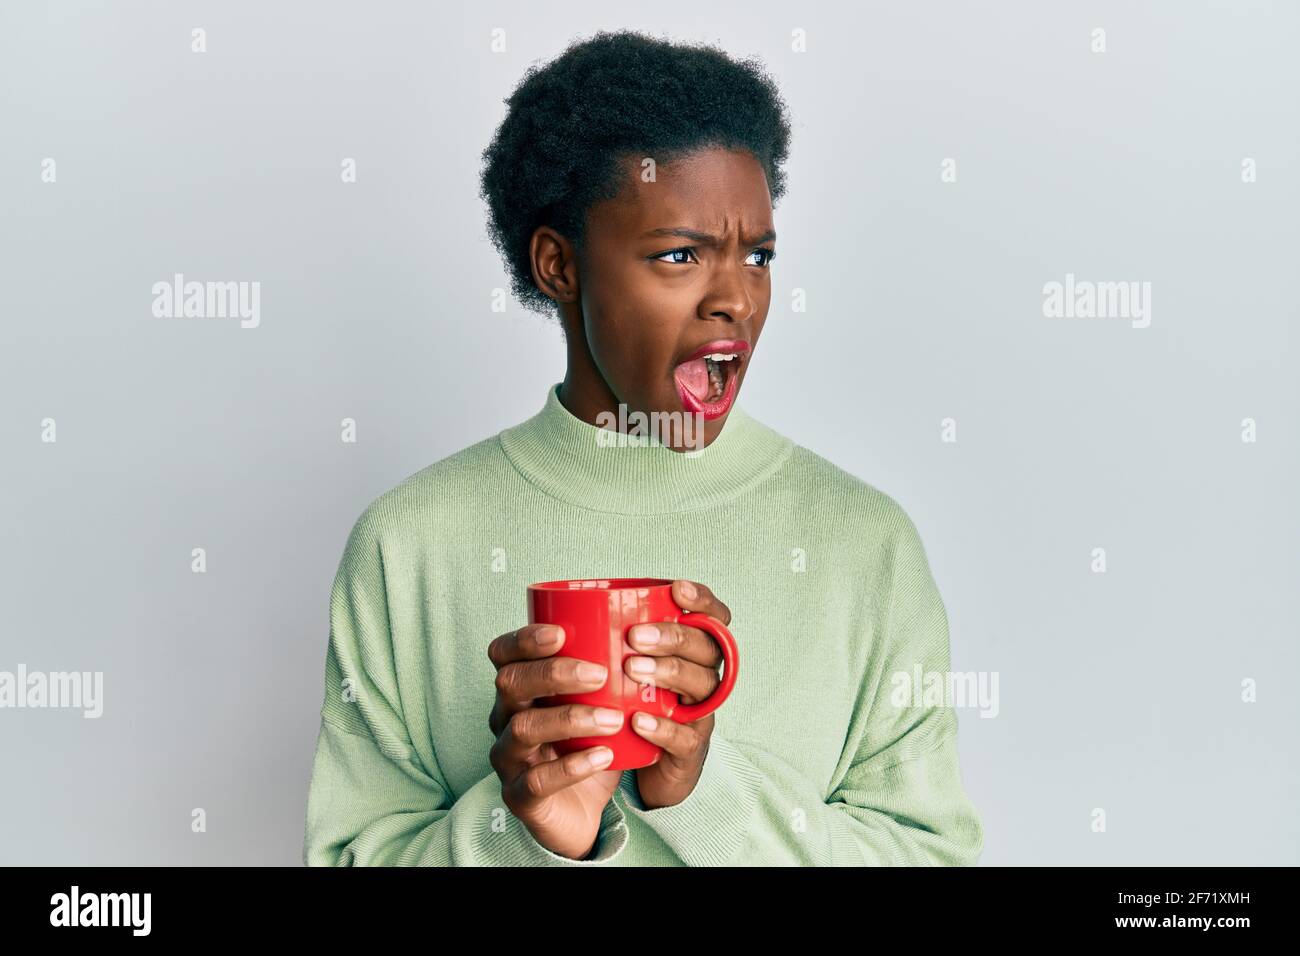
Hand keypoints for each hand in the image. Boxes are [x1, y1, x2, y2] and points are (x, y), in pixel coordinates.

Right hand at [487, 623, 623, 859]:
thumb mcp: (596, 704)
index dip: (524, 639)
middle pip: (511, 683)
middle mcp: (505, 718)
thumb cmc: (588, 744)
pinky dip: (572, 767)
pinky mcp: (519, 795)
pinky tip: (604, 756)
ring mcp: (508, 757)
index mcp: (519, 689)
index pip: (503, 654)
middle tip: (600, 674)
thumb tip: (656, 628)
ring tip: (613, 719)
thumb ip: (610, 672)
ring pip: (524, 728)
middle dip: (554, 673)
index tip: (561, 632)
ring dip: (571, 718)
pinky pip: (537, 780)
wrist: (581, 812)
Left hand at [625, 579, 729, 810]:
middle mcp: (704, 676)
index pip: (713, 617)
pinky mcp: (690, 749)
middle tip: (635, 636)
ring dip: (667, 673)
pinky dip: (662, 728)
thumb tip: (562, 611)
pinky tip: (638, 721)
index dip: (703, 600)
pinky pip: (685, 737)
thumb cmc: (630, 704)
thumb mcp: (625, 668)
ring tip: (632, 669)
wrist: (642, 764)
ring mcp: (700, 712)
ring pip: (701, 685)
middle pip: (707, 647)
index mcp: (692, 651)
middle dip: (672, 636)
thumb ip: (611, 642)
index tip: (676, 589)